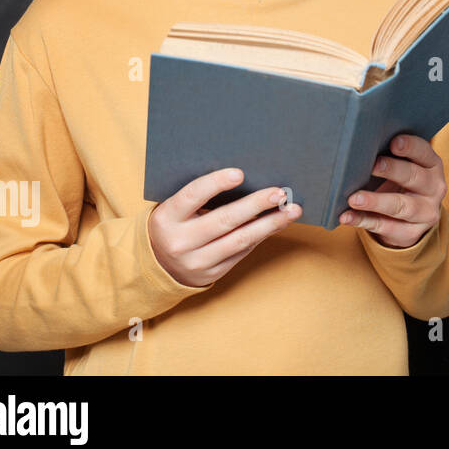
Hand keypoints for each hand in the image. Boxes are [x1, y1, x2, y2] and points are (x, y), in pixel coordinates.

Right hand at [149, 168, 301, 287]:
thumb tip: (245, 178)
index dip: (216, 184)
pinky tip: (277, 224)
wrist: (157, 265)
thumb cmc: (174, 224)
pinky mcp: (211, 274)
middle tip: (279, 193)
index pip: (192, 196)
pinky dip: (261, 236)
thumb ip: (199, 196)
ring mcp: (196, 262)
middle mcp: (179, 242)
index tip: (240, 173)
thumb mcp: (175, 209)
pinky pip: (242, 252)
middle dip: (256, 205)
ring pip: (240, 240)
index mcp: (166, 218)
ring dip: (270, 224)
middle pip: (224, 220)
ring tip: (291, 210)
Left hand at [341, 134, 445, 247]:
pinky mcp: (411, 233)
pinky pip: (384, 226)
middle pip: (414, 177)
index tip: (393, 143)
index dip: (410, 147)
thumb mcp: (403, 167)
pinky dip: (363, 220)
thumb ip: (389, 156)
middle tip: (372, 166)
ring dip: (376, 201)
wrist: (410, 220)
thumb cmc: (400, 183)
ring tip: (354, 198)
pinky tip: (347, 216)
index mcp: (432, 166)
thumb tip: (361, 144)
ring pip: (401, 206)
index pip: (425, 153)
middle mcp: (434, 188)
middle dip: (393, 170)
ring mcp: (425, 213)